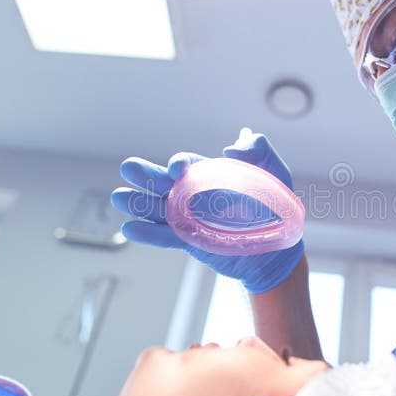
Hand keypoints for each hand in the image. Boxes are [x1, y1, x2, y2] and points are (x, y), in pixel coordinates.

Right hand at [111, 128, 304, 293]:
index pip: (188, 165)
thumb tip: (230, 148)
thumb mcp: (275, 171)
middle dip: (146, 175)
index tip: (177, 170)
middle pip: (164, 182)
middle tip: (128, 167)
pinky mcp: (189, 240)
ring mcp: (189, 218)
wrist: (278, 248)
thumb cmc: (277, 206)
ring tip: (117, 197)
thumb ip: (258, 150)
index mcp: (210, 174)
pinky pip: (166, 236)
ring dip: (137, 203)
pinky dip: (148, 233)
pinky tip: (129, 228)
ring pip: (158, 208)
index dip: (180, 165)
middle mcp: (194, 194)